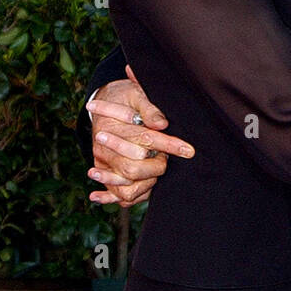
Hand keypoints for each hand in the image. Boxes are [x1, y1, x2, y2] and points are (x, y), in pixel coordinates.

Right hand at [86, 66, 194, 207]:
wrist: (103, 101)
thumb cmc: (124, 97)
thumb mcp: (135, 94)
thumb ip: (149, 109)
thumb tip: (161, 124)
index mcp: (113, 127)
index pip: (144, 139)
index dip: (169, 145)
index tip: (188, 150)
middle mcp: (105, 148)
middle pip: (133, 167)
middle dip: (156, 166)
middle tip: (166, 158)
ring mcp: (104, 162)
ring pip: (126, 186)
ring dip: (146, 182)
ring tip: (157, 171)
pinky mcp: (105, 172)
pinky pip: (117, 194)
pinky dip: (130, 196)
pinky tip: (146, 190)